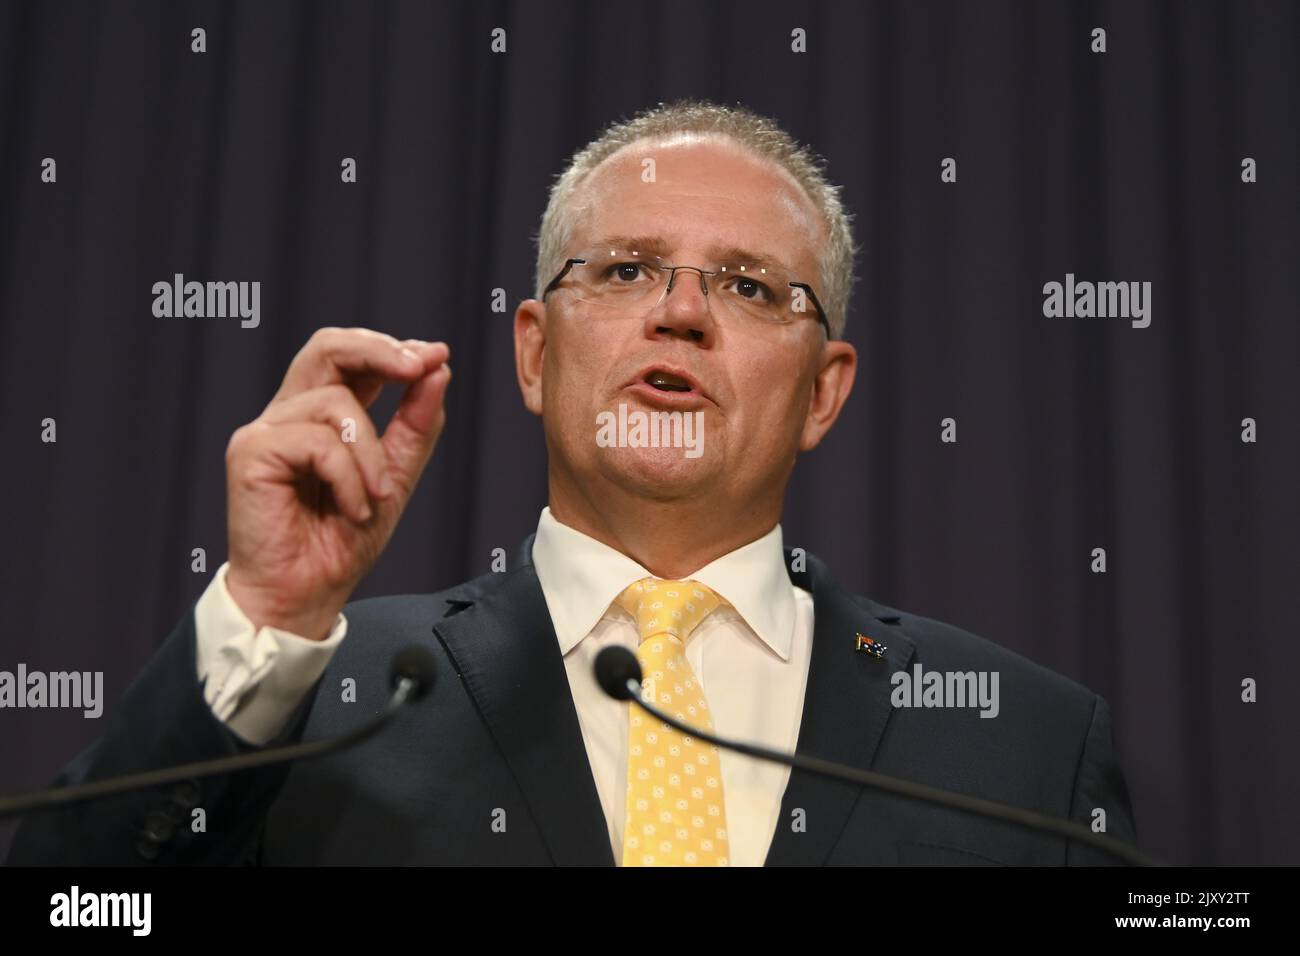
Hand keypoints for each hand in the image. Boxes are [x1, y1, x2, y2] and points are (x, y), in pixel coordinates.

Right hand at [224, 328, 450, 639]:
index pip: (351, 358)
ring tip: (376, 497)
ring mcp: (267, 430)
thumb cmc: (340, 542)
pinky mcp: (251, 452)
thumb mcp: (396, 477)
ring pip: (336, 402)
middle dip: (378, 350)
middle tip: (418, 366)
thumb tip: (437, 370)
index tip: (436, 355)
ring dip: (372, 453)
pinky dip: (347, 477)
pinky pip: (318, 441)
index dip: (392, 349)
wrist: (306, 595)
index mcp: (322, 415)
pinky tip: (351, 509)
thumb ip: (415, 425)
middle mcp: (291, 414)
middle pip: (327, 347)